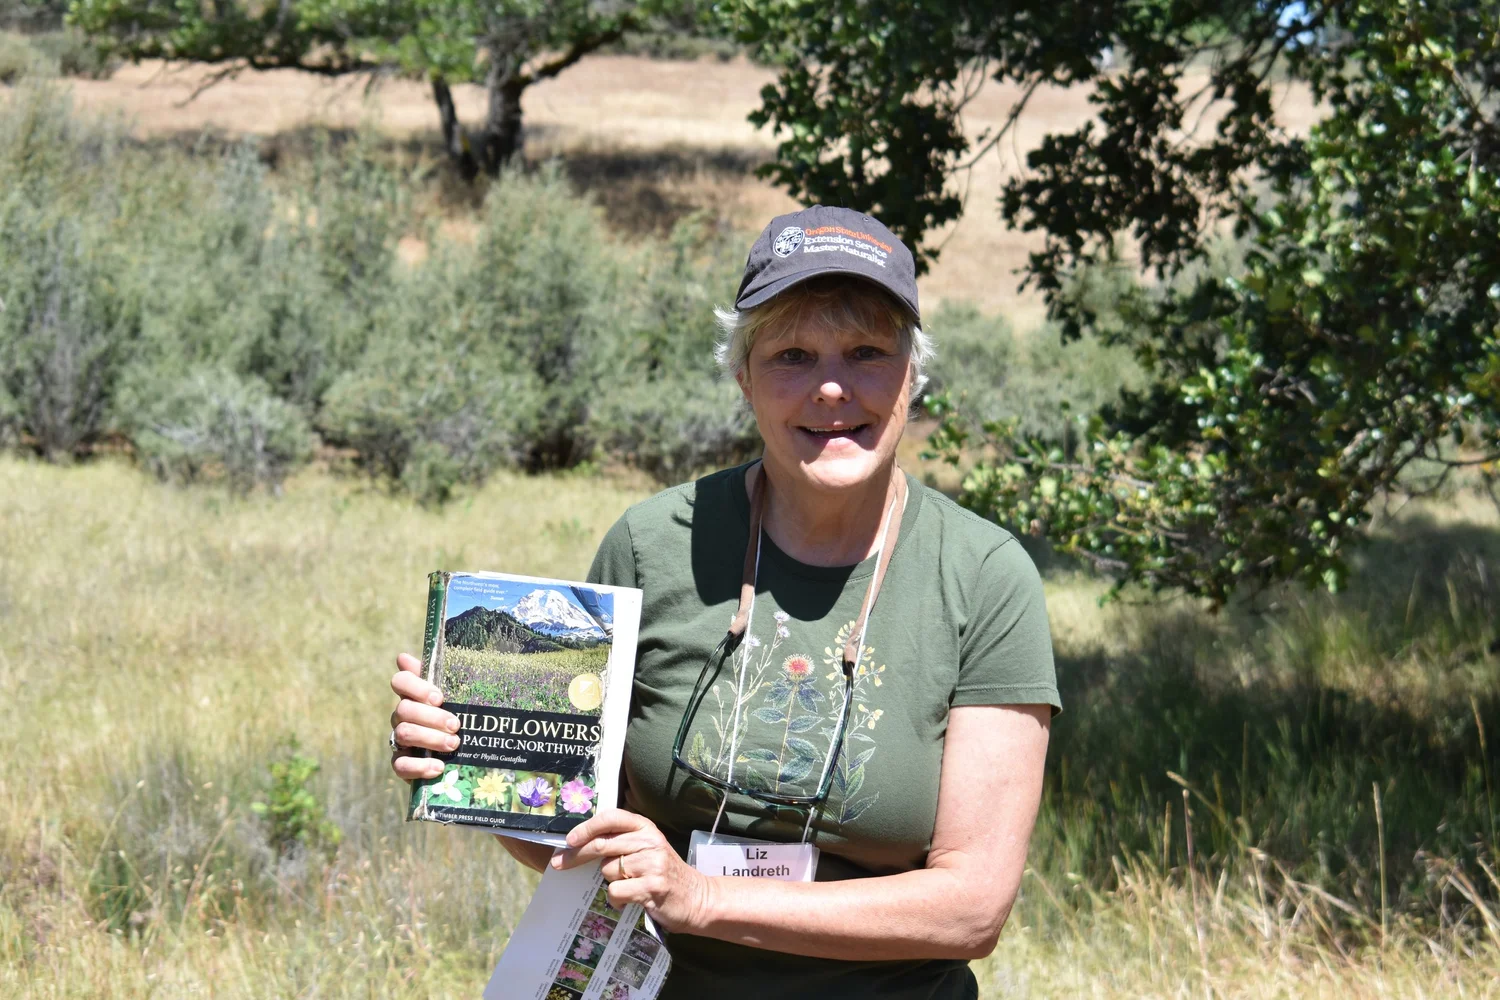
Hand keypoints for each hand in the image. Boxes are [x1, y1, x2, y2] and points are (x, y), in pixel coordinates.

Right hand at [389, 652, 459, 780]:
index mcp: (413, 695)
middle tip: (456, 725)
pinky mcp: (401, 763)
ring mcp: (399, 739)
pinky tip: (438, 767)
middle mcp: (401, 715)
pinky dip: (420, 766)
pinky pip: (400, 764)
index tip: (439, 697)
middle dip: (432, 717)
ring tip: (453, 744)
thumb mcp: (454, 695)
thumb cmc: (454, 717)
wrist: (455, 753)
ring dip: (431, 738)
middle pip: (404, 709)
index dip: (416, 686)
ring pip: (404, 733)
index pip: (400, 681)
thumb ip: (440, 675)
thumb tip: (403, 656)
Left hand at [553, 809, 710, 933]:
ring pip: (607, 871)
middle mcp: (649, 841)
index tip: (569, 839)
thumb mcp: (647, 849)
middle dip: (576, 855)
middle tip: (559, 864)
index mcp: (646, 828)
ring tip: (628, 885)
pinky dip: (616, 899)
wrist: (697, 898)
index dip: (587, 827)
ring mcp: (652, 863)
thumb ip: (621, 842)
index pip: (611, 817)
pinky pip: (616, 891)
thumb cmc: (663, 873)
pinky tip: (629, 900)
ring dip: (610, 881)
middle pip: (602, 844)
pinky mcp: (652, 886)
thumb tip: (579, 844)